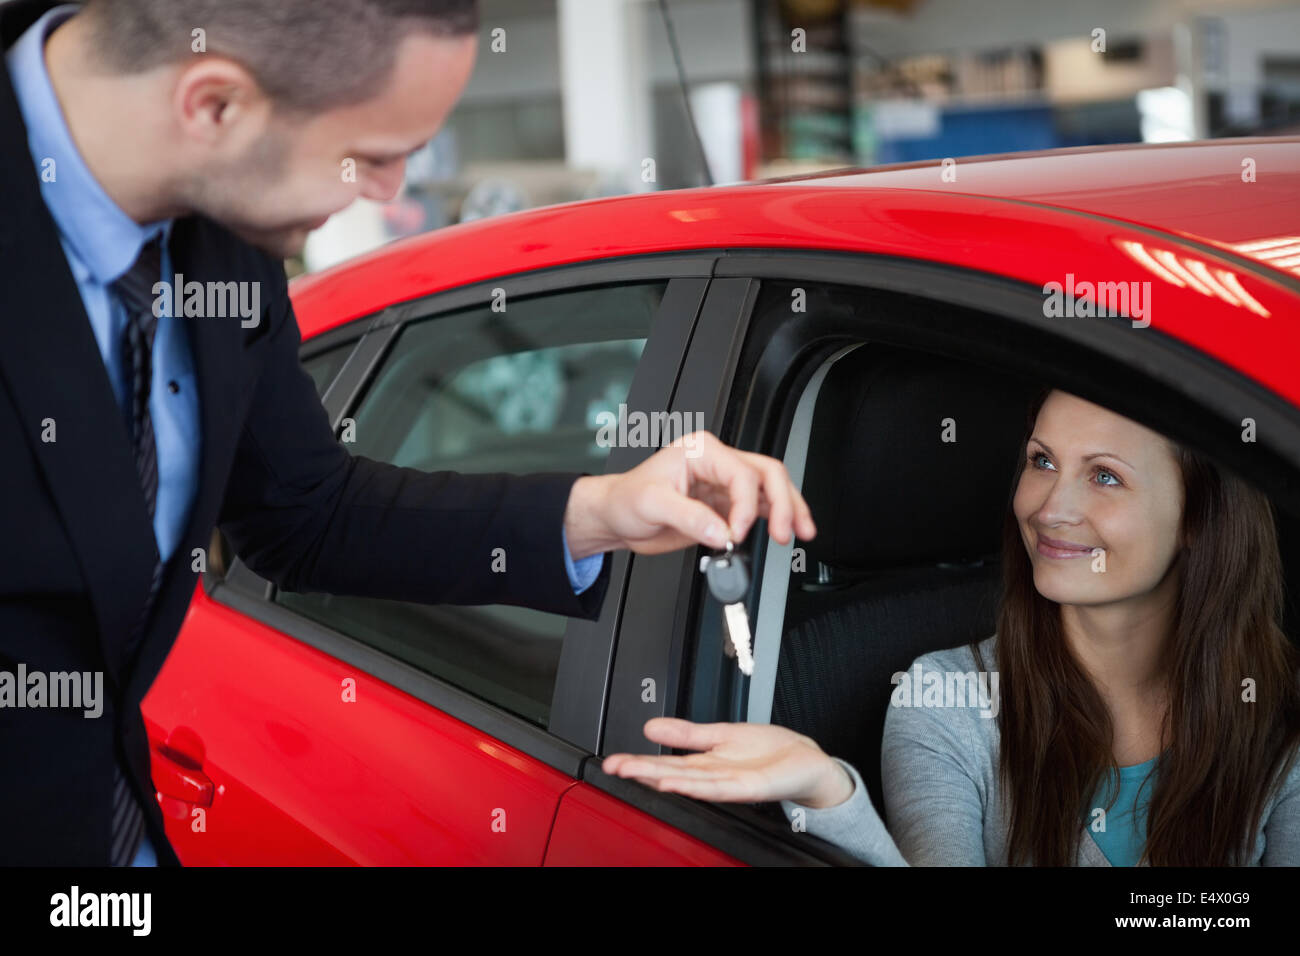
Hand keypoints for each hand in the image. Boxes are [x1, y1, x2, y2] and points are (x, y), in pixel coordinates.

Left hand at [563, 431, 815, 558]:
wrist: (616, 516)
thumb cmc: (626, 500)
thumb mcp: (652, 505)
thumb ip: (690, 518)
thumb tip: (723, 532)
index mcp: (701, 451)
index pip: (741, 473)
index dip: (746, 505)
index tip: (737, 532)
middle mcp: (717, 462)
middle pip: (767, 474)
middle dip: (784, 502)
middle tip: (787, 532)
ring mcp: (724, 483)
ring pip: (771, 488)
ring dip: (790, 509)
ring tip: (801, 531)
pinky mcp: (726, 504)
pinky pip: (761, 507)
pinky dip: (777, 519)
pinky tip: (786, 532)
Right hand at [602, 717, 854, 808]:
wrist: (805, 763)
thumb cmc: (769, 751)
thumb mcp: (720, 733)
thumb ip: (686, 732)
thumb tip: (652, 726)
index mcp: (705, 763)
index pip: (665, 763)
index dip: (638, 761)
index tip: (614, 760)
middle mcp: (714, 777)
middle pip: (672, 774)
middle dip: (641, 770)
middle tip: (615, 767)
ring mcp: (730, 784)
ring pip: (690, 782)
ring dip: (663, 780)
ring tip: (638, 775)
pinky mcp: (749, 788)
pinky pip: (719, 788)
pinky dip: (696, 785)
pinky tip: (677, 783)